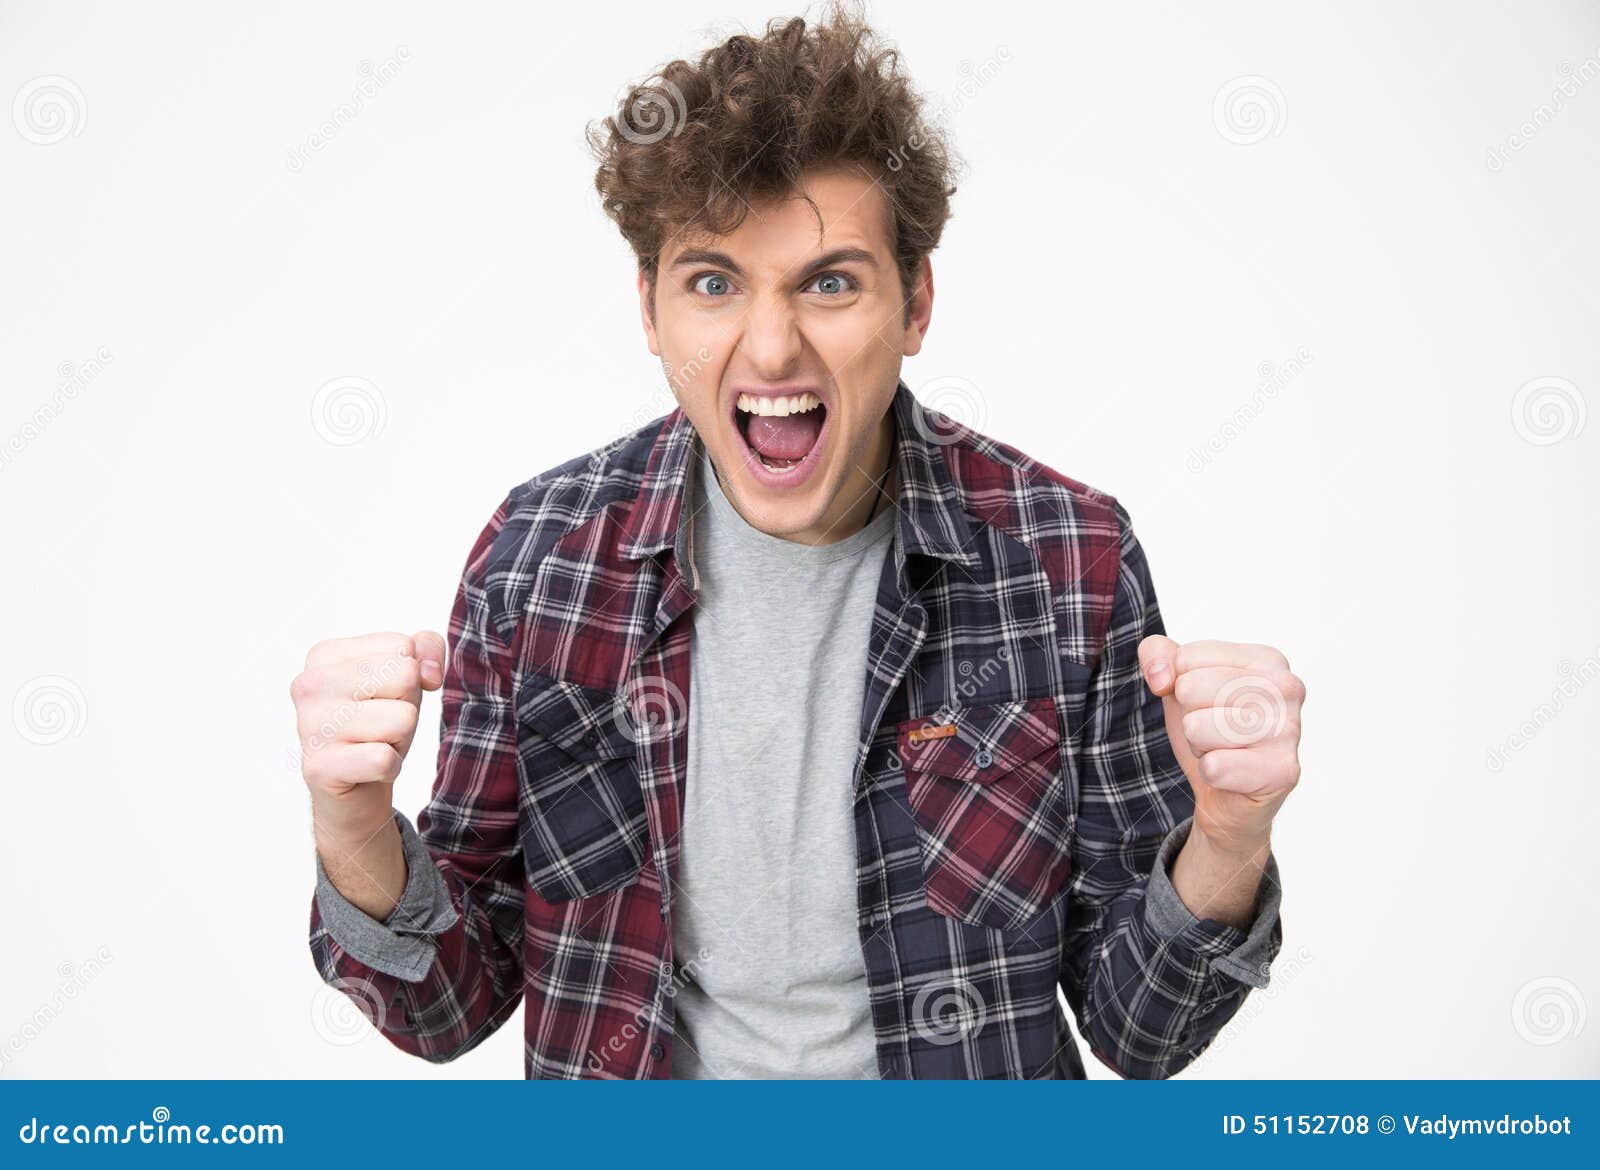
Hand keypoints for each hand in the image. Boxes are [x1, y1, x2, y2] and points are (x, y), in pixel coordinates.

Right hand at [290, 630, 445, 838]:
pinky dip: (390, 768)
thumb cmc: (380, 724)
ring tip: (374, 744)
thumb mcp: (408, 676)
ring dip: (400, 738)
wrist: (356, 790)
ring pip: (402, 718)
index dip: (410, 677)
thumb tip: (429, 673)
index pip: (403, 647)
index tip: (383, 698)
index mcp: (325, 655)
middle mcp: (309, 685)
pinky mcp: (318, 767)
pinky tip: (367, 769)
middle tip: (381, 726)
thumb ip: (426, 647)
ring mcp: (309, 726)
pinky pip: (385, 759)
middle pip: (405, 677)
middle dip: (407, 706)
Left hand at [1137, 637, 1303, 854]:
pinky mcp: (1282, 771)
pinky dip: (1210, 773)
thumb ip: (1157, 655)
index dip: (1181, 685)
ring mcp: (1289, 729)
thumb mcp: (1176, 683)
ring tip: (1223, 749)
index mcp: (1267, 659)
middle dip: (1189, 716)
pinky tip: (1233, 773)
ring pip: (1196, 727)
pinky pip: (1213, 766)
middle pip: (1189, 689)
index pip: (1187, 657)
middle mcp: (1286, 688)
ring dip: (1198, 745)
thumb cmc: (1209, 729)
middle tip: (1214, 731)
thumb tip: (1162, 677)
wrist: (1227, 795)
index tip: (1207, 702)